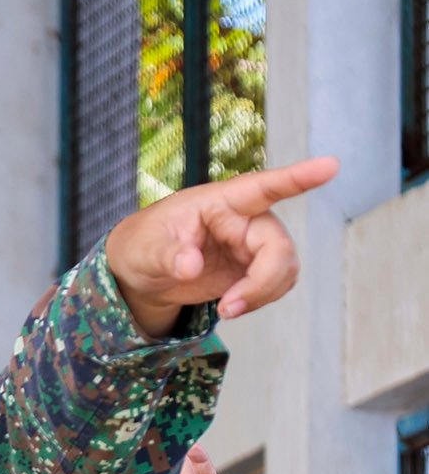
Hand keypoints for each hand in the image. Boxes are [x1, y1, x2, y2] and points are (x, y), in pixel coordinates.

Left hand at [104, 155, 337, 331]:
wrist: (143, 271)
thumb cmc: (144, 244)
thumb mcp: (145, 248)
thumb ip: (167, 255)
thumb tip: (189, 266)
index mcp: (221, 201)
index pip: (263, 187)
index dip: (298, 177)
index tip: (330, 165)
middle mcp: (245, 219)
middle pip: (278, 246)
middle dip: (264, 280)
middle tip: (230, 307)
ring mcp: (252, 244)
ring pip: (284, 268)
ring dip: (261, 294)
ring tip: (226, 309)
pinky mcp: (254, 268)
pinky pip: (276, 284)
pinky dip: (260, 299)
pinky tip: (232, 306)